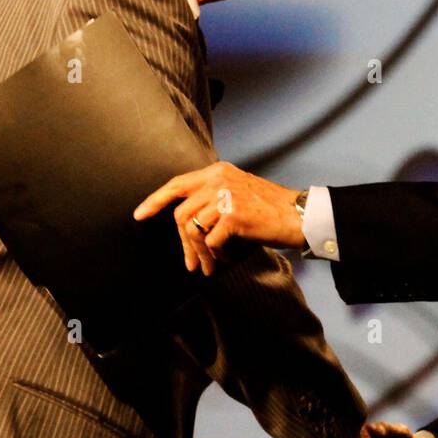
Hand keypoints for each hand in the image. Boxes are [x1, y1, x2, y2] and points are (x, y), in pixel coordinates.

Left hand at [133, 161, 301, 274]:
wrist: (298, 215)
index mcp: (217, 172)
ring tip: (211, 266)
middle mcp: (218, 179)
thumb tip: (185, 226)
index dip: (155, 200)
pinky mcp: (234, 214)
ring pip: (194, 230)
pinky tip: (229, 258)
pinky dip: (217, 255)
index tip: (139, 215)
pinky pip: (211, 241)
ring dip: (200, 254)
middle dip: (183, 243)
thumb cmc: (268, 209)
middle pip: (182, 214)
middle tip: (191, 263)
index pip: (177, 184)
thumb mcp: (236, 192)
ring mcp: (225, 195)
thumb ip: (211, 199)